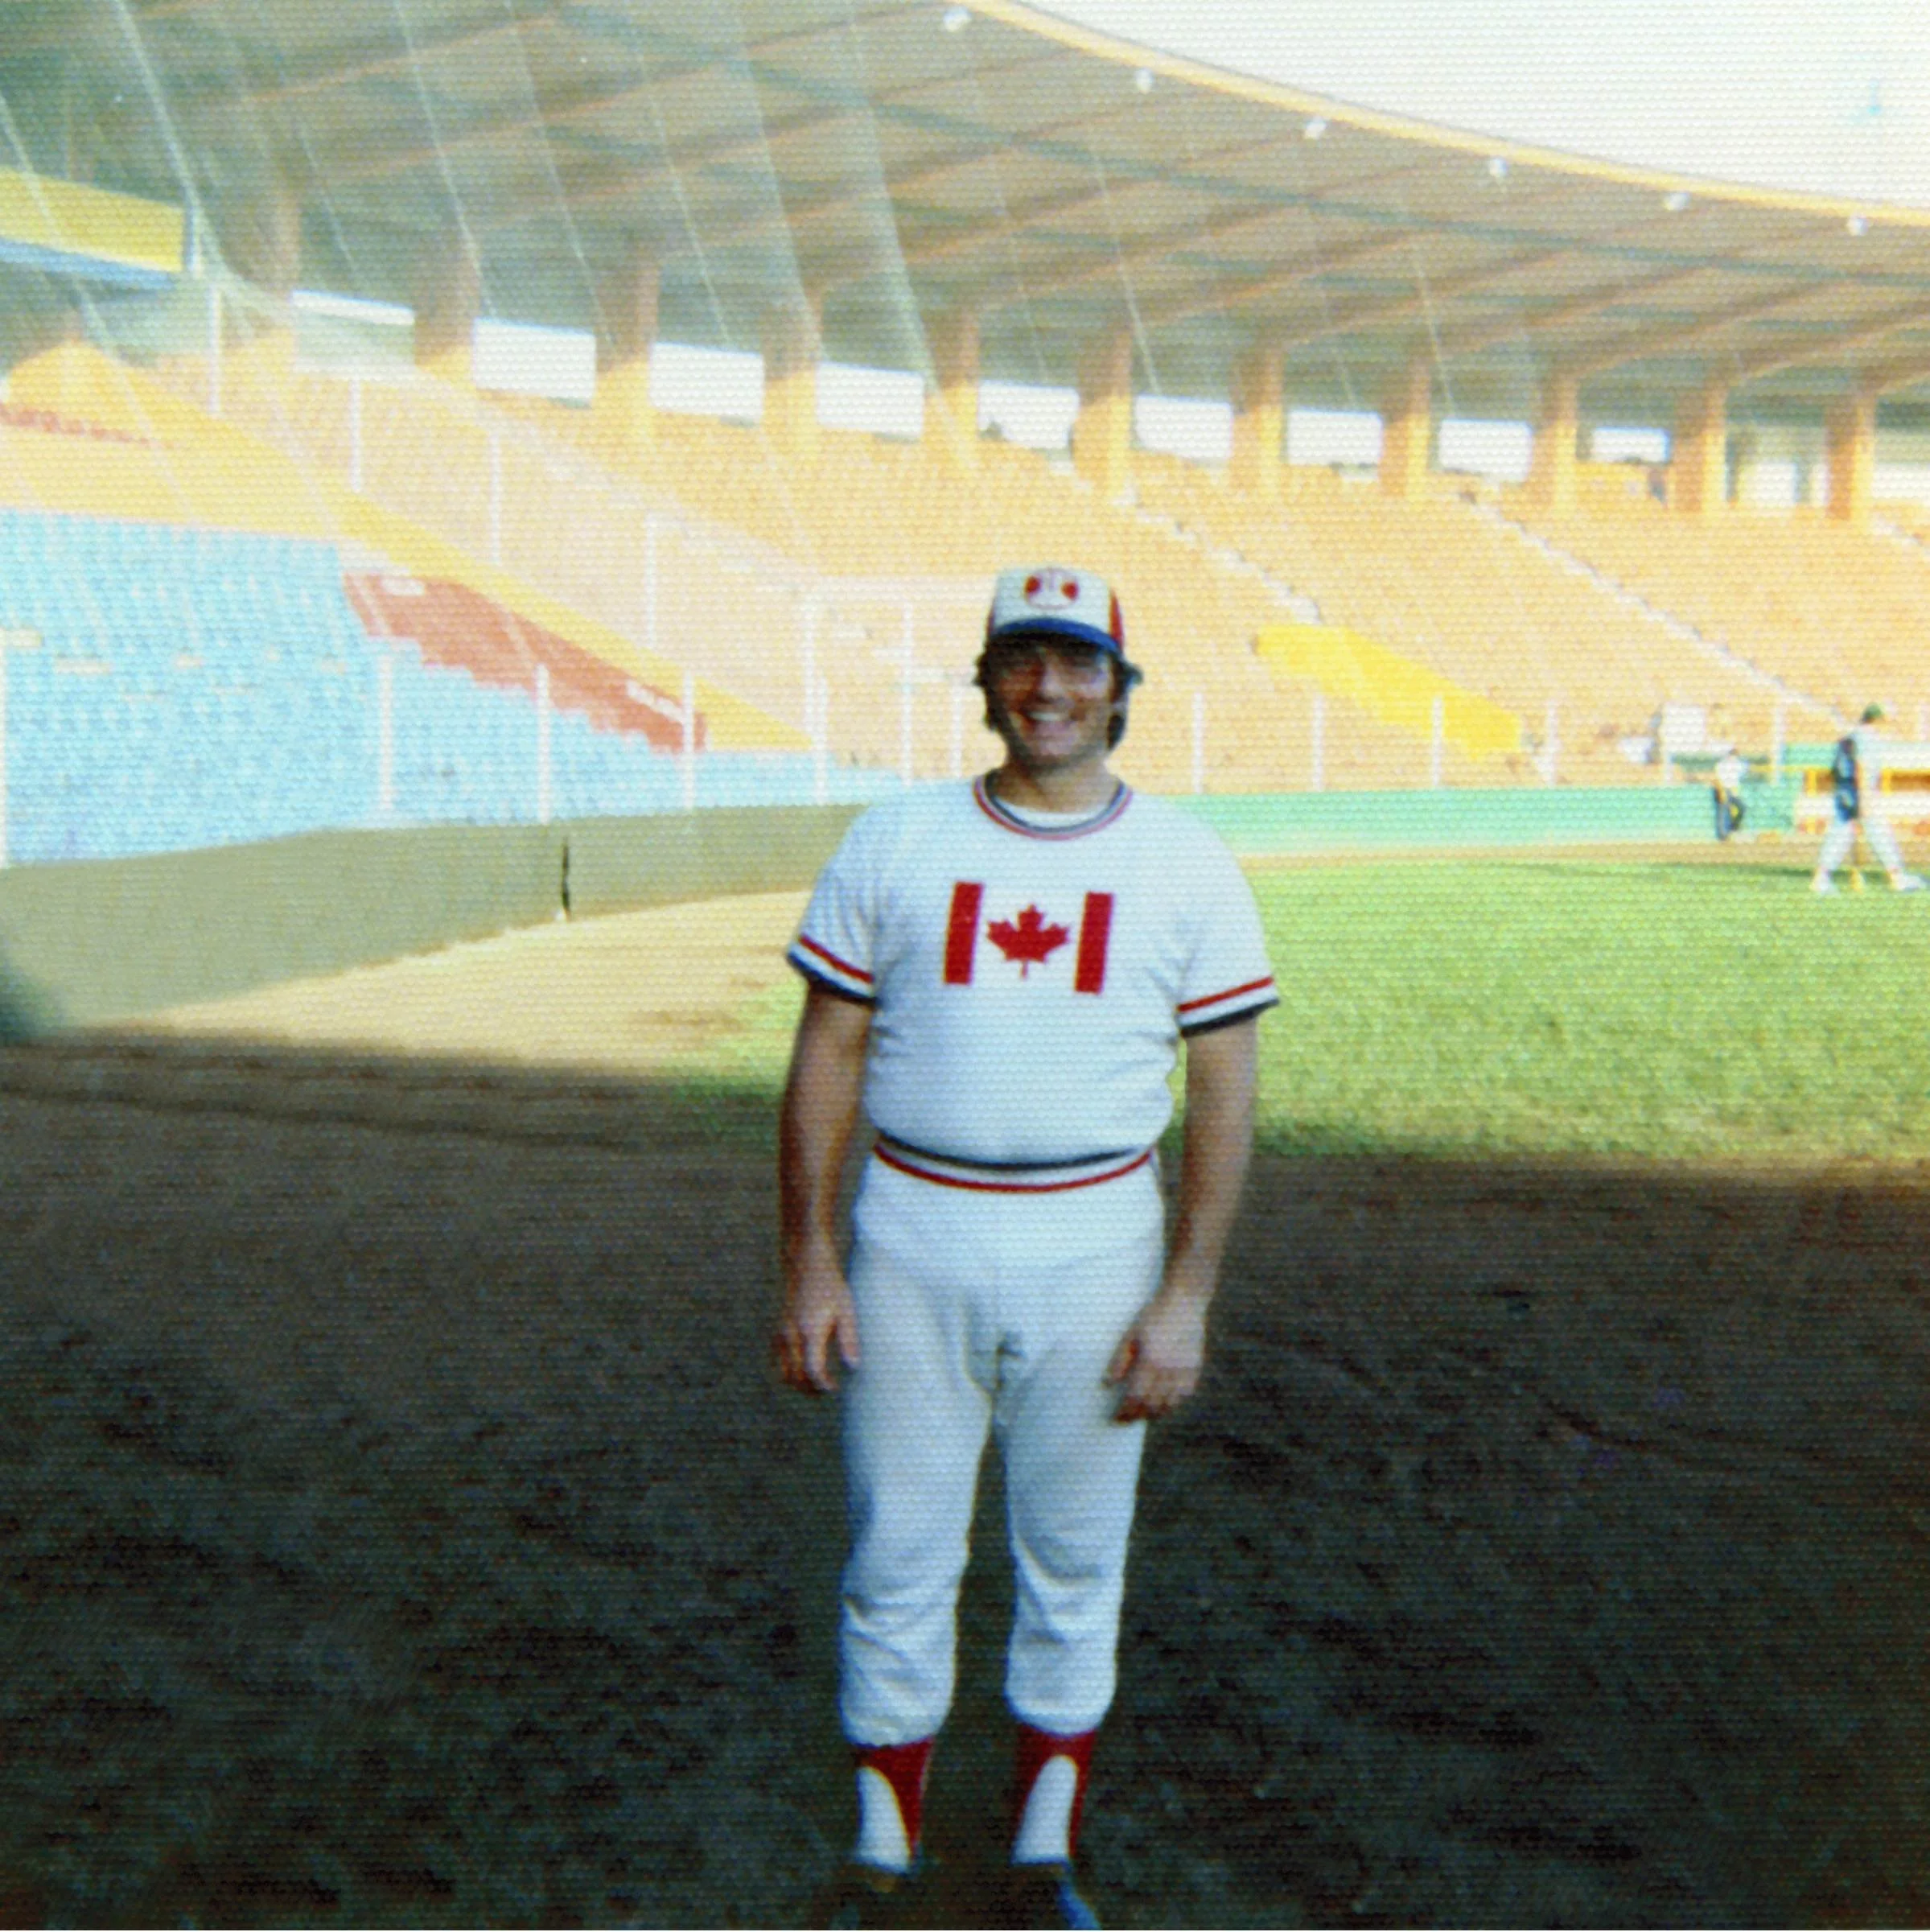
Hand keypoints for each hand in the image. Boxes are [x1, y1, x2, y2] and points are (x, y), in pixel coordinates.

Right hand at [774, 1248, 859, 1395]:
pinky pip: (778, 1360)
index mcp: (810, 1331)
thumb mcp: (846, 1309)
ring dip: (797, 1383)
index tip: (834, 1388)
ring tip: (815, 1384)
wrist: (806, 1264)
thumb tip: (854, 1366)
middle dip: (810, 1389)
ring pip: (783, 1371)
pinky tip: (803, 1369)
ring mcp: (782, 1333)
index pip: (812, 1370)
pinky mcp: (778, 1330)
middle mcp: (792, 1335)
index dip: (823, 1385)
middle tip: (826, 1390)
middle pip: (795, 1376)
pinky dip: (788, 1371)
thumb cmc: (830, 1285)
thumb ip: (849, 1339)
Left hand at [1104, 1289, 1207, 1421]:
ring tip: (1143, 1414)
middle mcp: (1169, 1369)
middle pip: (1151, 1405)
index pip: (1135, 1398)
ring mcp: (1184, 1370)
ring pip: (1170, 1404)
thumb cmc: (1153, 1315)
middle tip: (1126, 1420)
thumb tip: (1108, 1384)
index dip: (1125, 1412)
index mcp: (1150, 1360)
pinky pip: (1184, 1395)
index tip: (1116, 1418)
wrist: (1184, 1301)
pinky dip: (1173, 1403)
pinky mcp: (1195, 1368)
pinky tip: (1164, 1403)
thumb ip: (1119, 1360)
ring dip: (1155, 1413)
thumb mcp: (1131, 1333)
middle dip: (1137, 1416)